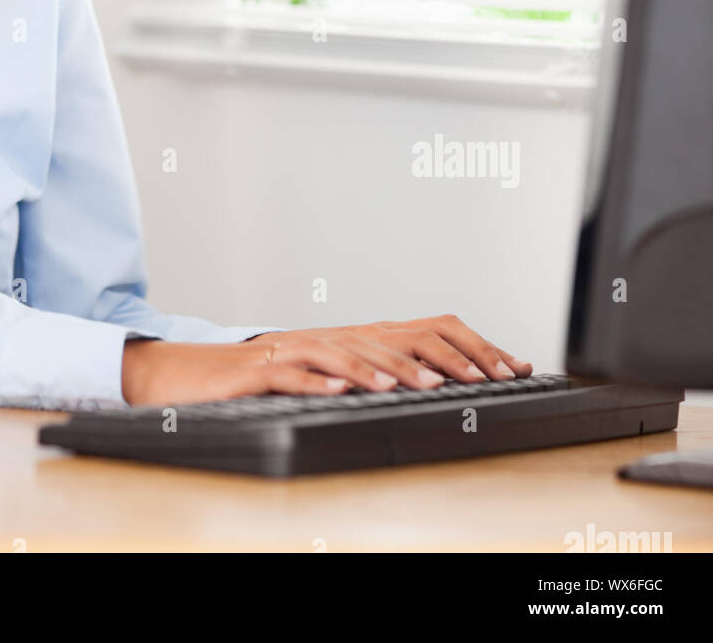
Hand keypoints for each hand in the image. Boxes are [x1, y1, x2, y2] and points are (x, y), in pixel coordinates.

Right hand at [245, 315, 531, 387]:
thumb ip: (385, 371)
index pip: (428, 330)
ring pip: (352, 352)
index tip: (510, 368)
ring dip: (390, 368)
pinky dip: (321, 379)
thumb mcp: (342, 371)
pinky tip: (343, 390)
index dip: (472, 346)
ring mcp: (301, 349)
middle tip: (481, 379)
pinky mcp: (266, 368)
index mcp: (362, 338)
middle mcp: (338, 337)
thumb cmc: (278, 373)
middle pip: (399, 336)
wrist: (209, 370)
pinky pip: (296, 371)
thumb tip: (446, 382)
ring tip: (424, 385)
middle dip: (446, 357)